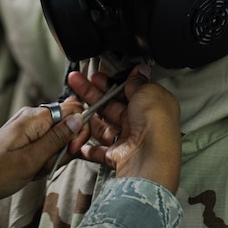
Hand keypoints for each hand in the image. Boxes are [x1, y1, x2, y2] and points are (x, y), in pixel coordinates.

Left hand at [0, 100, 85, 208]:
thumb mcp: (31, 159)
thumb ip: (57, 138)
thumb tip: (79, 118)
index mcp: (34, 117)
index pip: (72, 111)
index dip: (78, 131)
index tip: (71, 151)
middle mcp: (32, 118)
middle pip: (66, 128)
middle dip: (63, 150)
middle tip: (45, 164)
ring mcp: (28, 130)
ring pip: (57, 142)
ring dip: (52, 160)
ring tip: (34, 170)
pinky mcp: (25, 141)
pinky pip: (46, 149)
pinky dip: (43, 162)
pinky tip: (31, 171)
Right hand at [66, 64, 180, 192]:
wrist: (148, 158)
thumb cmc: (154, 123)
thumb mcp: (148, 91)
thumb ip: (138, 81)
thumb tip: (140, 69)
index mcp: (152, 106)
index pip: (128, 90)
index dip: (111, 82)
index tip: (96, 76)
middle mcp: (141, 122)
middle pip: (111, 105)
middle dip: (93, 93)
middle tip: (77, 81)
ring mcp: (127, 139)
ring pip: (102, 125)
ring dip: (87, 115)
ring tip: (72, 105)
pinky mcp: (116, 155)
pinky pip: (97, 149)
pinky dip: (85, 145)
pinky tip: (75, 134)